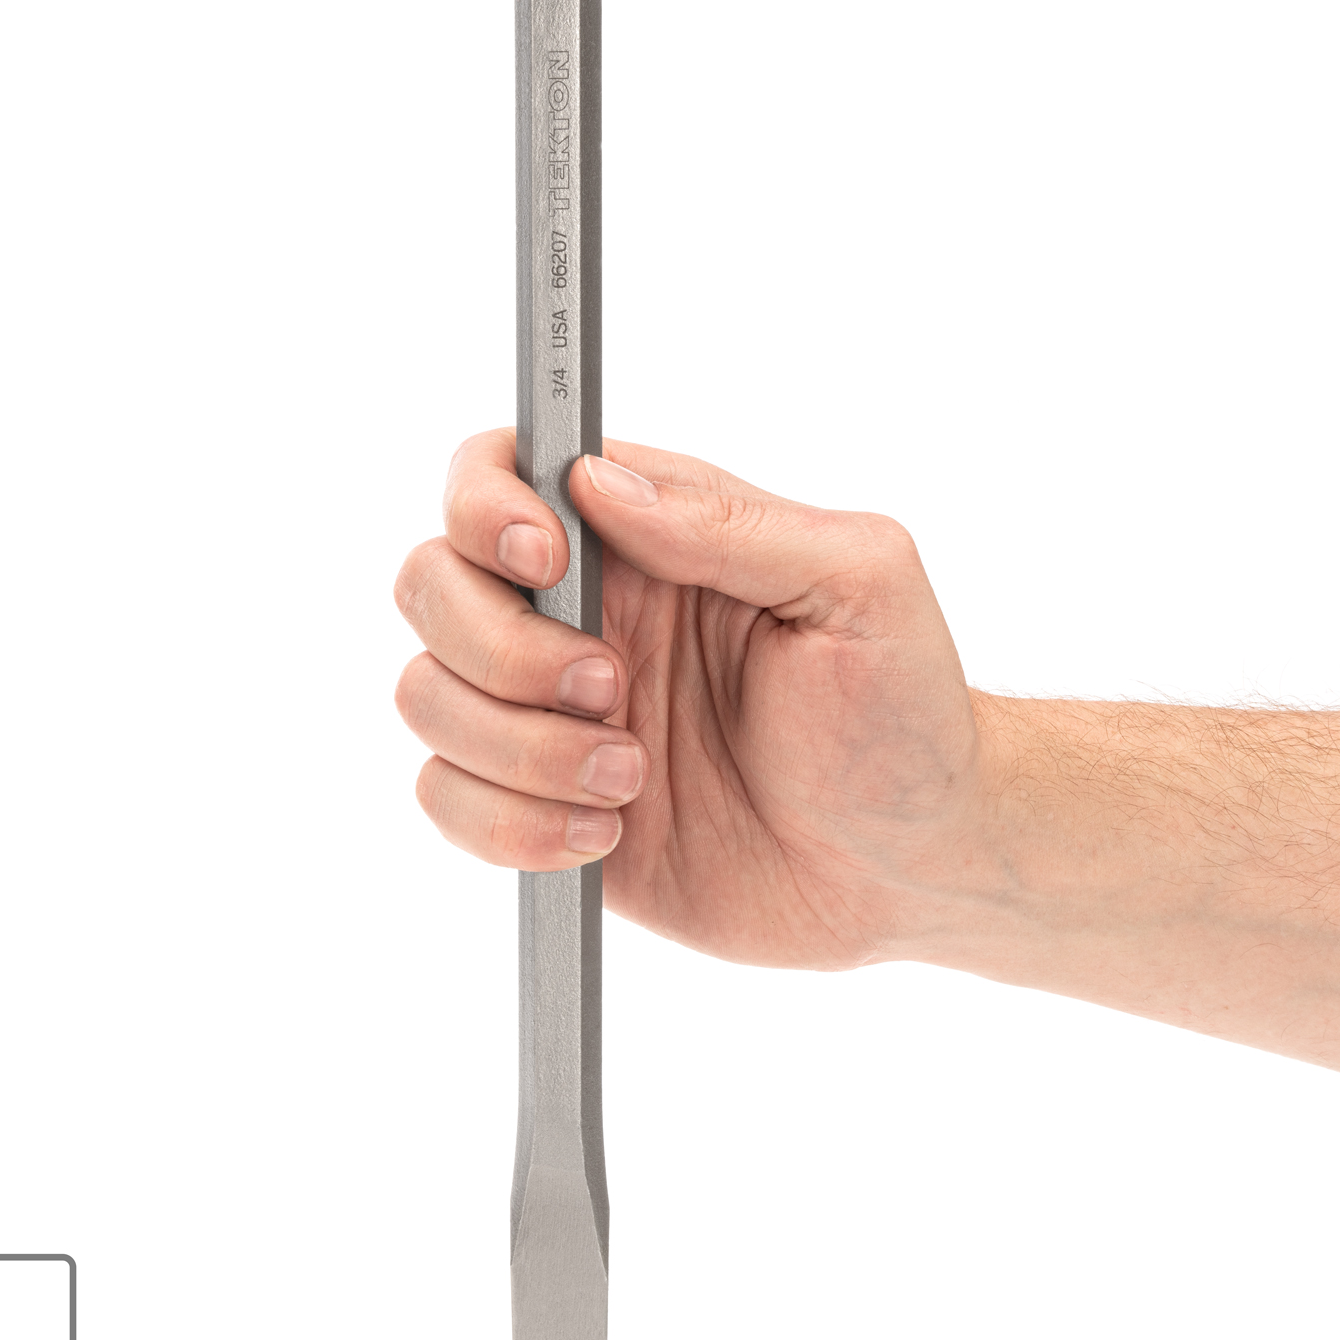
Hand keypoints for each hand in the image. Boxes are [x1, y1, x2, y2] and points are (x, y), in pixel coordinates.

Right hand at [394, 431, 997, 969]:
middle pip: (430, 581)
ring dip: (516, 748)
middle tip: (610, 688)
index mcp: (644, 538)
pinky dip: (507, 823)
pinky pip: (445, 799)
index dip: (486, 506)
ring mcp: (550, 715)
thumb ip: (727, 521)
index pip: (501, 471)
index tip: (548, 561)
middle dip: (497, 646)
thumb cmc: (906, 715)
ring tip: (631, 778)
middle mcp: (580, 615)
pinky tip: (604, 834)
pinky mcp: (542, 808)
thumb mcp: (857, 584)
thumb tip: (596, 481)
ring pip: (425, 696)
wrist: (915, 868)